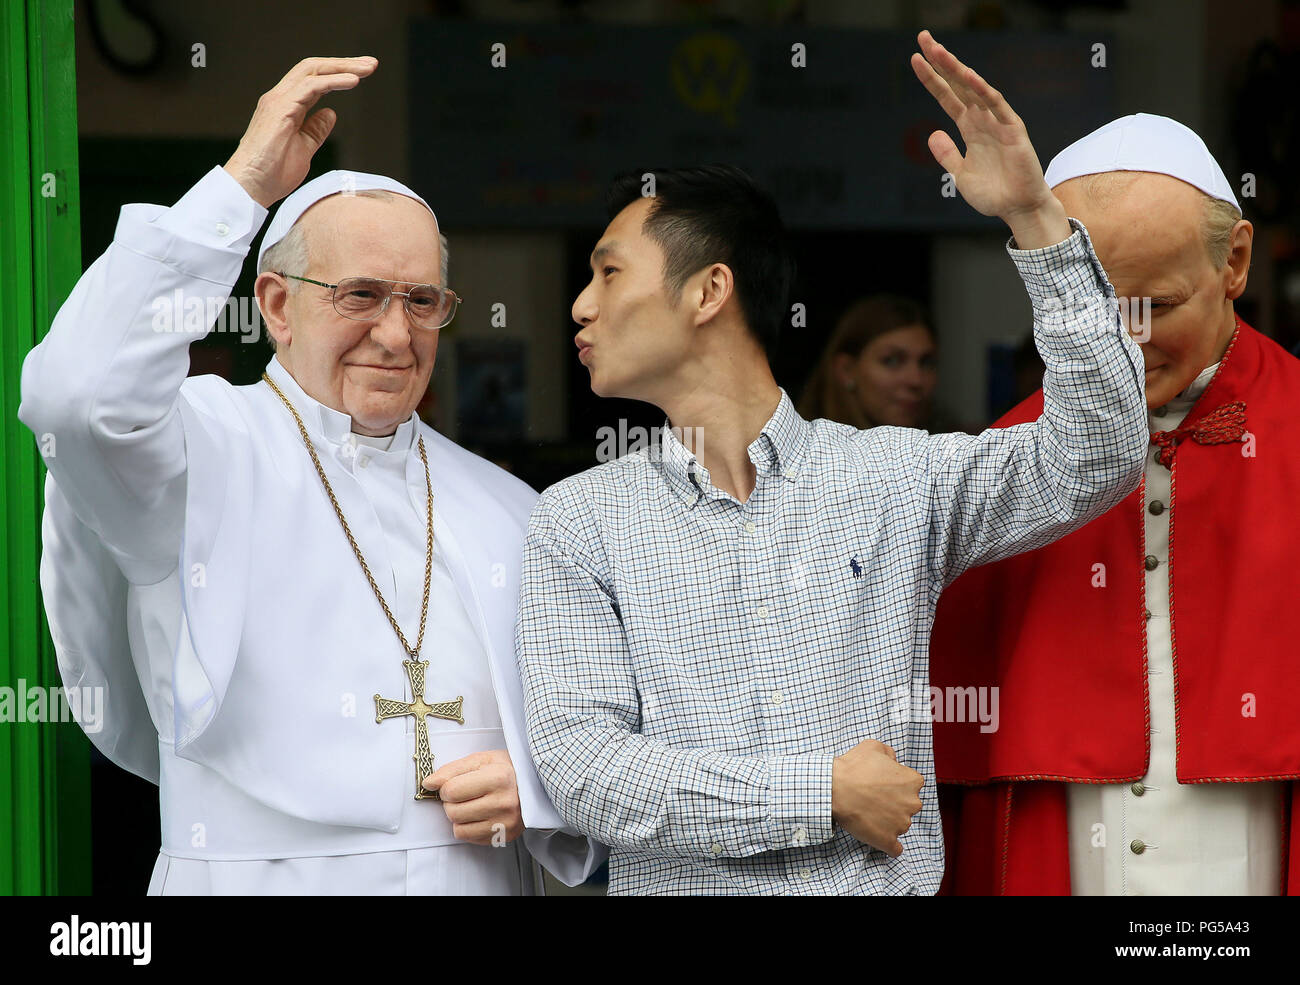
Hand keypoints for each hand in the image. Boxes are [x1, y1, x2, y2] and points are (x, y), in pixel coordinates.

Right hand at [222, 56, 377, 207]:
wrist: (251, 187)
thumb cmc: (272, 173)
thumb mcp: (304, 148)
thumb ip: (315, 130)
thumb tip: (330, 114)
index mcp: (286, 105)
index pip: (314, 79)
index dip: (338, 73)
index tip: (362, 74)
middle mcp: (281, 97)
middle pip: (314, 68)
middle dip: (344, 63)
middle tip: (371, 64)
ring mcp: (278, 101)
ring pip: (312, 71)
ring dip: (343, 67)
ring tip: (367, 69)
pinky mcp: (280, 108)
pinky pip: (310, 87)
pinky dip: (333, 81)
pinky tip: (352, 81)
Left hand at [423, 749, 524, 845]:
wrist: (534, 785)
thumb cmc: (507, 769)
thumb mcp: (481, 760)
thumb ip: (452, 770)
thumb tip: (428, 783)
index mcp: (498, 778)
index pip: (451, 791)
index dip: (446, 787)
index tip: (455, 784)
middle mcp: (503, 802)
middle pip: (453, 812)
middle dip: (452, 803)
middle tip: (464, 794)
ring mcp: (505, 822)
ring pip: (458, 828)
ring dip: (459, 816)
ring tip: (472, 804)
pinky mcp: (504, 836)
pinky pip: (469, 838)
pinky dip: (468, 827)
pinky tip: (479, 815)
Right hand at [831, 739, 923, 857]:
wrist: (835, 789)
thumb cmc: (853, 767)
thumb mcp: (873, 746)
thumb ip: (890, 753)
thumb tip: (893, 760)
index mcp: (912, 781)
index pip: (912, 784)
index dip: (897, 783)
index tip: (883, 784)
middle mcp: (912, 803)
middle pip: (908, 805)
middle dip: (895, 803)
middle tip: (875, 798)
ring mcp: (902, 824)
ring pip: (900, 825)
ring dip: (889, 821)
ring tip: (869, 814)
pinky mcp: (889, 841)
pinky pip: (895, 849)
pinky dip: (888, 844)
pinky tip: (877, 835)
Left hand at [910, 30, 1069, 248]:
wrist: (1017, 208)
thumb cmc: (993, 193)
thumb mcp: (960, 174)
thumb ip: (947, 154)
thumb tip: (931, 134)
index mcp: (969, 128)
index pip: (947, 96)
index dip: (931, 78)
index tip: (914, 59)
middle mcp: (982, 119)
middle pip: (958, 84)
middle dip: (941, 61)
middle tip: (923, 38)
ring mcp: (997, 122)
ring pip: (974, 88)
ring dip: (957, 69)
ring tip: (938, 51)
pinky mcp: (1013, 130)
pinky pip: (997, 106)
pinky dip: (984, 91)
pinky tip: (969, 77)